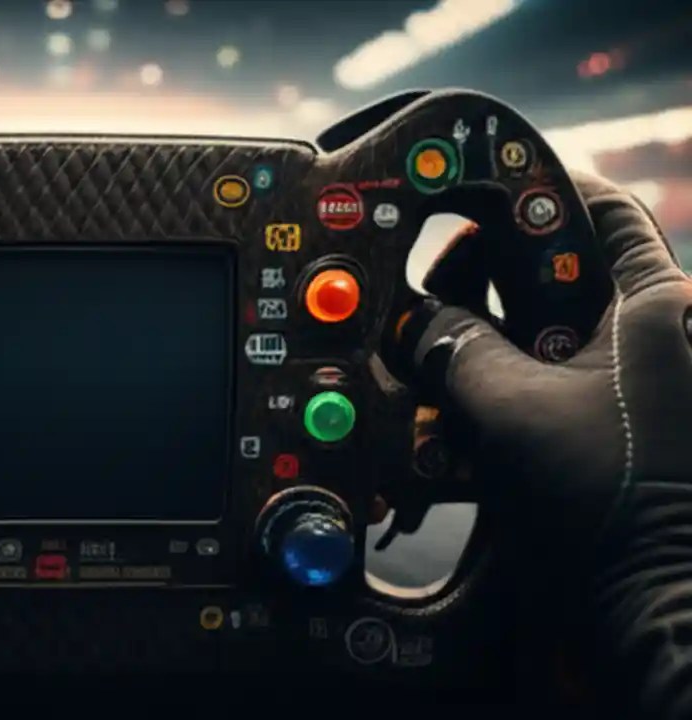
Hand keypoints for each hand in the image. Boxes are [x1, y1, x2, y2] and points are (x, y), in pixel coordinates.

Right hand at [400, 171, 691, 715]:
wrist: (658, 605)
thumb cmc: (613, 501)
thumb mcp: (514, 411)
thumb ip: (456, 352)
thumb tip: (416, 324)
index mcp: (657, 308)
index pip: (602, 211)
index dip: (537, 192)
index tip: (481, 192)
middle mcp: (657, 337)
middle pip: (564, 271)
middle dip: (492, 278)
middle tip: (436, 292)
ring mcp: (638, 385)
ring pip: (550, 331)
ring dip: (488, 338)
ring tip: (436, 355)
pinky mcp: (614, 428)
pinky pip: (551, 382)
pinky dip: (504, 385)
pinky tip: (458, 407)